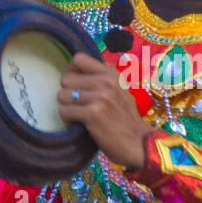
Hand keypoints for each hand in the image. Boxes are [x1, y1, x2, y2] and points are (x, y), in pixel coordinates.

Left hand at [57, 52, 150, 169]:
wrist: (138, 143)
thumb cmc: (126, 119)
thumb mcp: (120, 92)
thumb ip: (102, 81)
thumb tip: (74, 72)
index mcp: (111, 75)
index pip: (79, 59)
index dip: (72, 71)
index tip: (76, 83)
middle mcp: (106, 83)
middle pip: (66, 78)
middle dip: (67, 92)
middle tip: (76, 102)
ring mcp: (100, 98)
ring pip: (62, 95)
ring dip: (66, 106)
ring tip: (78, 113)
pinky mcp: (92, 114)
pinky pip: (65, 110)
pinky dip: (68, 118)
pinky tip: (79, 122)